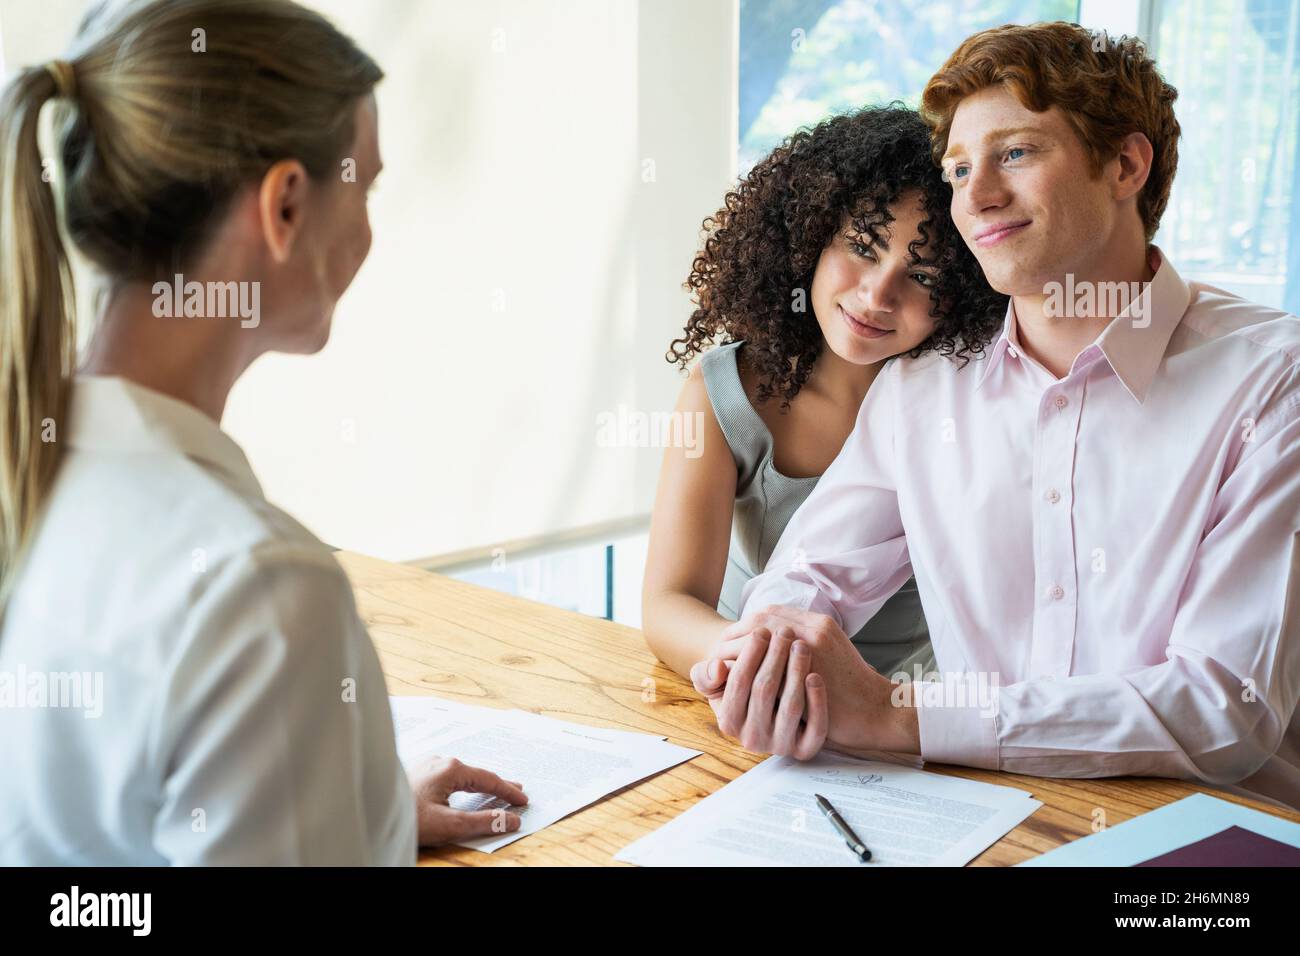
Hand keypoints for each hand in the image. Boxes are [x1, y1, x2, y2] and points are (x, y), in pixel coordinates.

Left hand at [408, 756, 528, 846]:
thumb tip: (510, 820)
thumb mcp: (449, 824)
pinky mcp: (416, 773)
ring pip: (461, 774)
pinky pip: (448, 776)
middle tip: (516, 791)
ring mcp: (426, 765)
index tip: (523, 800)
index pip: (489, 779)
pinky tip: (461, 788)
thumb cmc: (405, 817)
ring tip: (493, 791)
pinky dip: (463, 783)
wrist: (369, 809)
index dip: (508, 791)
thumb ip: (482, 822)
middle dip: (497, 785)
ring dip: (479, 784)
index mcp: (451, 769)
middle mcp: (440, 762)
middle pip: (477, 774)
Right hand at [690, 626, 826, 757]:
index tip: (760, 631)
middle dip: (775, 657)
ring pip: (790, 707)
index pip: (738, 683)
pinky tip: (816, 675)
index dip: (749, 654)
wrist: (769, 709)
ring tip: (801, 645)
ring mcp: (780, 745)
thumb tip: (718, 666)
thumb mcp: (714, 682)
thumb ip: (706, 674)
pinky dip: (817, 701)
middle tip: (785, 632)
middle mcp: (753, 738)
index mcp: (729, 722)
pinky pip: (815, 728)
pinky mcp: (806, 748)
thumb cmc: (740, 687)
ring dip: (796, 672)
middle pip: (764, 692)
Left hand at [709, 605, 918, 754]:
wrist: (876, 711)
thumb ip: (795, 647)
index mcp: (815, 622)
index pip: (767, 615)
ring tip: (723, 669)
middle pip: (760, 622)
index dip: (743, 629)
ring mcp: (813, 647)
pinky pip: (770, 666)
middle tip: (716, 655)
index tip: (728, 643)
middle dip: (735, 639)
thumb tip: (759, 648)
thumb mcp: (824, 656)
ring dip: (738, 654)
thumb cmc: (848, 688)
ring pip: (761, 640)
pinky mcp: (812, 672)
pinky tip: (739, 686)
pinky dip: (751, 673)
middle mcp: (813, 628)